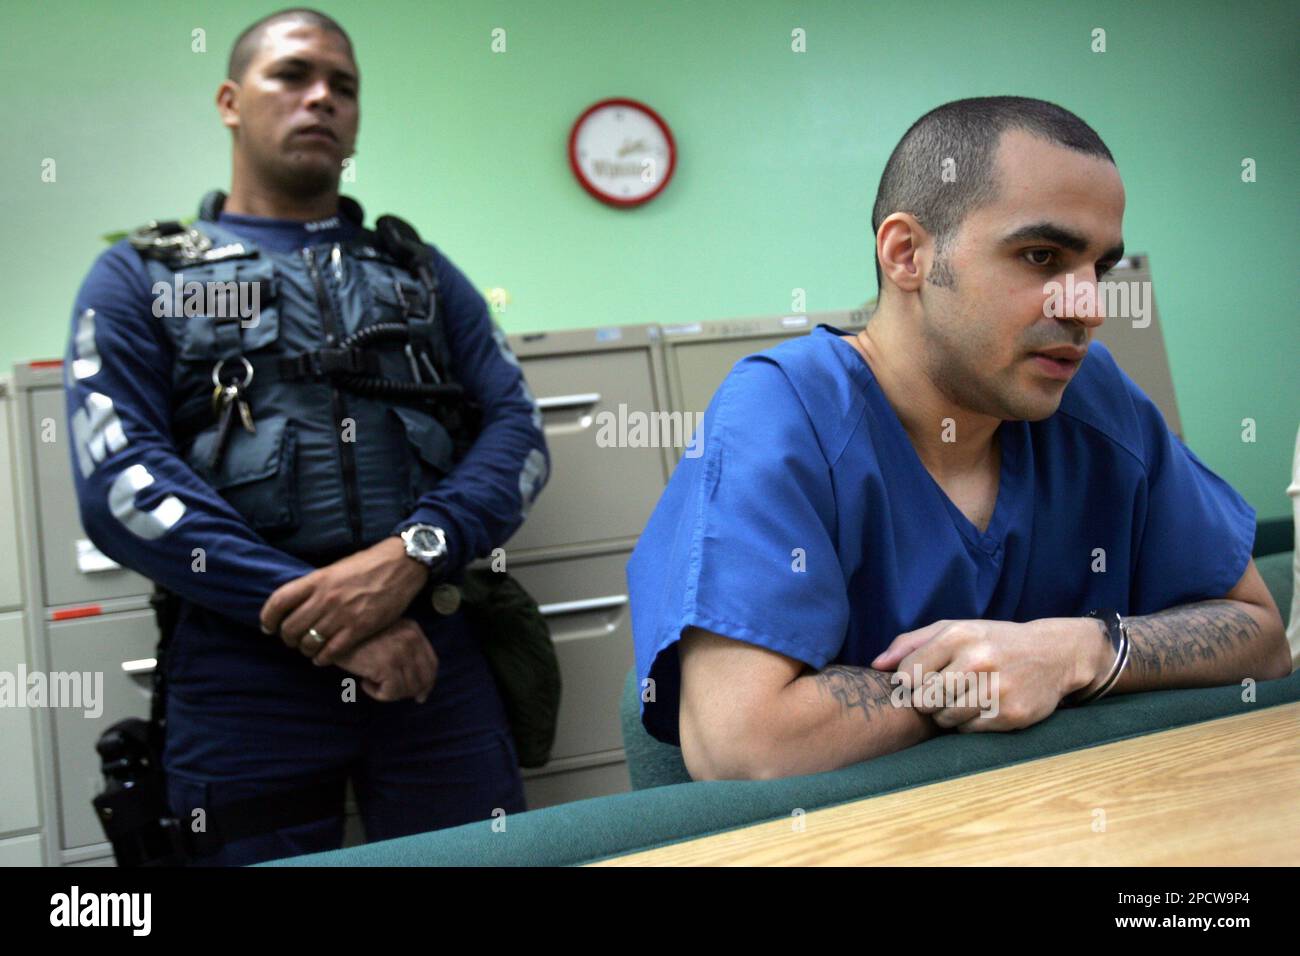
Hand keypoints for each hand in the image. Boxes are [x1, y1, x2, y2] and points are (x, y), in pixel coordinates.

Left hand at [260, 536, 429, 665]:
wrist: (401, 564)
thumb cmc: (368, 565)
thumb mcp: (335, 569)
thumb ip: (315, 586)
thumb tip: (297, 604)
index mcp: (317, 580)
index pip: (279, 602)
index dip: (268, 618)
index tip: (268, 627)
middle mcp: (325, 598)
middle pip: (290, 628)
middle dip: (287, 638)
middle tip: (293, 640)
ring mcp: (342, 615)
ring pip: (309, 643)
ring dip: (305, 650)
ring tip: (310, 649)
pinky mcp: (359, 628)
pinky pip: (331, 651)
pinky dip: (323, 658)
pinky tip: (323, 658)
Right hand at [333, 618, 438, 703]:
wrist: (329, 634)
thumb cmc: (354, 639)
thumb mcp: (385, 638)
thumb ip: (405, 656)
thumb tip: (421, 693)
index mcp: (413, 630)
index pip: (432, 663)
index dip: (427, 682)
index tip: (420, 695)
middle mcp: (411, 639)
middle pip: (424, 678)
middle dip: (410, 692)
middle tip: (390, 694)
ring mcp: (400, 651)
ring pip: (408, 688)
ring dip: (390, 692)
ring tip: (371, 682)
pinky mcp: (387, 665)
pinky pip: (391, 693)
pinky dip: (377, 694)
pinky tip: (364, 682)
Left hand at [870, 618, 1104, 731]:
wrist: (1053, 654)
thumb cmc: (992, 641)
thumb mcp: (953, 629)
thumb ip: (910, 644)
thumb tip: (876, 665)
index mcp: (956, 636)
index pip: (907, 674)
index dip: (908, 684)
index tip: (920, 681)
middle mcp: (976, 660)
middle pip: (923, 700)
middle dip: (926, 700)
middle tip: (943, 692)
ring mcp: (995, 689)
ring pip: (944, 719)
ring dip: (947, 714)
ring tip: (965, 697)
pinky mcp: (1011, 714)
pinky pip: (969, 730)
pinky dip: (970, 723)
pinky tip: (984, 706)